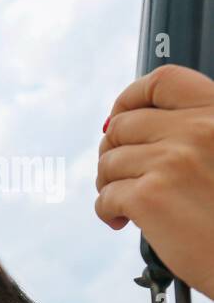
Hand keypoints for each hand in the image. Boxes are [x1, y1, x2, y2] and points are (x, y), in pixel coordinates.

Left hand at [96, 64, 213, 300]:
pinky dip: (107, 211)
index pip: (163, 82)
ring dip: (108, 183)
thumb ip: (198, 133)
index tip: (119, 116)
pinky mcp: (150, 197)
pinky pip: (105, 196)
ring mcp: (171, 161)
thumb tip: (137, 123)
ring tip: (126, 202)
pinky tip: (125, 221)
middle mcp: (198, 130)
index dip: (131, 97)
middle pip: (123, 125)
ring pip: (109, 162)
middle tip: (120, 174)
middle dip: (113, 151)